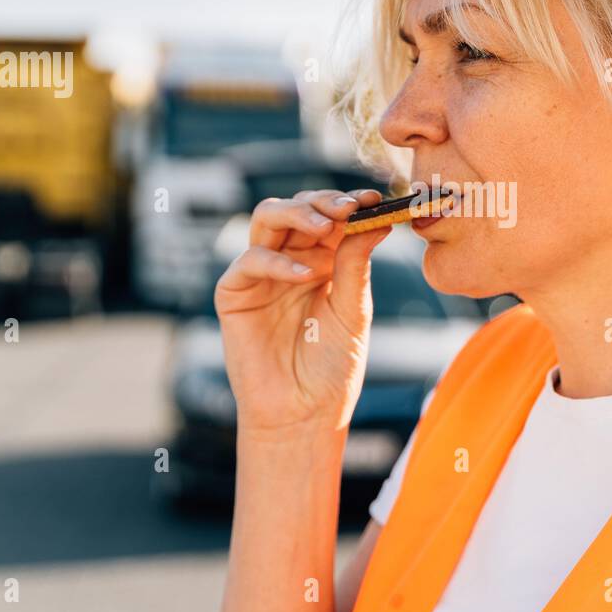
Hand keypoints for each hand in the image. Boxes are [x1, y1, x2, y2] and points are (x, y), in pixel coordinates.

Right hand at [214, 188, 389, 436]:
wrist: (304, 413)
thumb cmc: (332, 367)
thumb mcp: (354, 311)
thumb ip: (356, 265)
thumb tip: (376, 220)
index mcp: (322, 260)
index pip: (331, 216)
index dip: (350, 201)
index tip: (376, 198)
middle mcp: (289, 260)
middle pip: (297, 207)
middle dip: (323, 201)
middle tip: (349, 207)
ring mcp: (261, 274)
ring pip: (267, 218)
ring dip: (298, 213)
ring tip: (326, 226)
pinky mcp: (234, 293)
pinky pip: (250, 261)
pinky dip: (278, 262)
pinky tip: (306, 276)